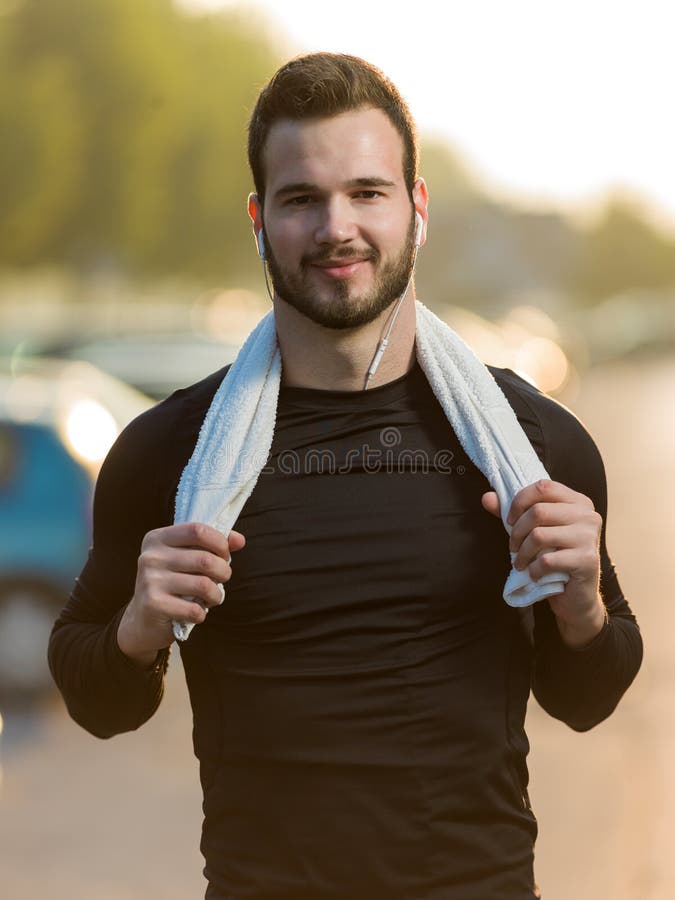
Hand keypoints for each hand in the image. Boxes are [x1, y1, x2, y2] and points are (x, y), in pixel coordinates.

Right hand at [117, 522, 245, 665]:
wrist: (142, 620)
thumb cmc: (172, 584)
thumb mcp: (186, 559)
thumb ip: (213, 545)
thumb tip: (239, 540)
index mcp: (157, 538)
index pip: (197, 530)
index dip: (219, 542)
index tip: (224, 555)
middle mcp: (151, 557)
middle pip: (205, 559)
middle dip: (224, 571)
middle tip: (222, 579)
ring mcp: (150, 580)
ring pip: (203, 585)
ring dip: (216, 594)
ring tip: (212, 597)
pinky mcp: (153, 604)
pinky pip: (194, 609)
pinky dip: (202, 613)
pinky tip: (196, 612)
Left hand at [482, 479, 606, 647]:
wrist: (576, 595)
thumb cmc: (555, 557)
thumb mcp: (535, 531)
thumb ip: (513, 513)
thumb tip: (487, 498)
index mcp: (577, 502)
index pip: (543, 486)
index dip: (519, 501)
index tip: (509, 520)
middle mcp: (588, 515)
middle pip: (538, 511)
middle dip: (517, 532)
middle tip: (512, 547)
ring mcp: (589, 537)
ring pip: (539, 535)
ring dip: (522, 553)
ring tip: (520, 562)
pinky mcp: (587, 560)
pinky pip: (547, 560)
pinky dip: (533, 570)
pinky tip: (534, 574)